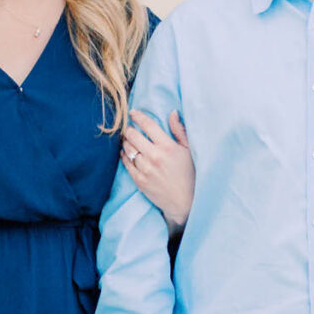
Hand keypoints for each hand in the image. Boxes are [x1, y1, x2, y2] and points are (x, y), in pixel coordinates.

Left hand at [122, 110, 193, 232]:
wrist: (184, 201)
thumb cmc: (189, 173)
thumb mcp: (189, 150)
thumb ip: (179, 130)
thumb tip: (172, 113)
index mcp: (167, 147)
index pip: (148, 125)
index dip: (138, 116)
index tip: (133, 112)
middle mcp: (154, 157)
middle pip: (133, 135)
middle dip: (129, 129)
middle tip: (130, 128)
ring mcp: (145, 169)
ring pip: (127, 148)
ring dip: (126, 141)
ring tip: (129, 140)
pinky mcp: (139, 180)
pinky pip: (126, 163)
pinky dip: (124, 155)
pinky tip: (127, 153)